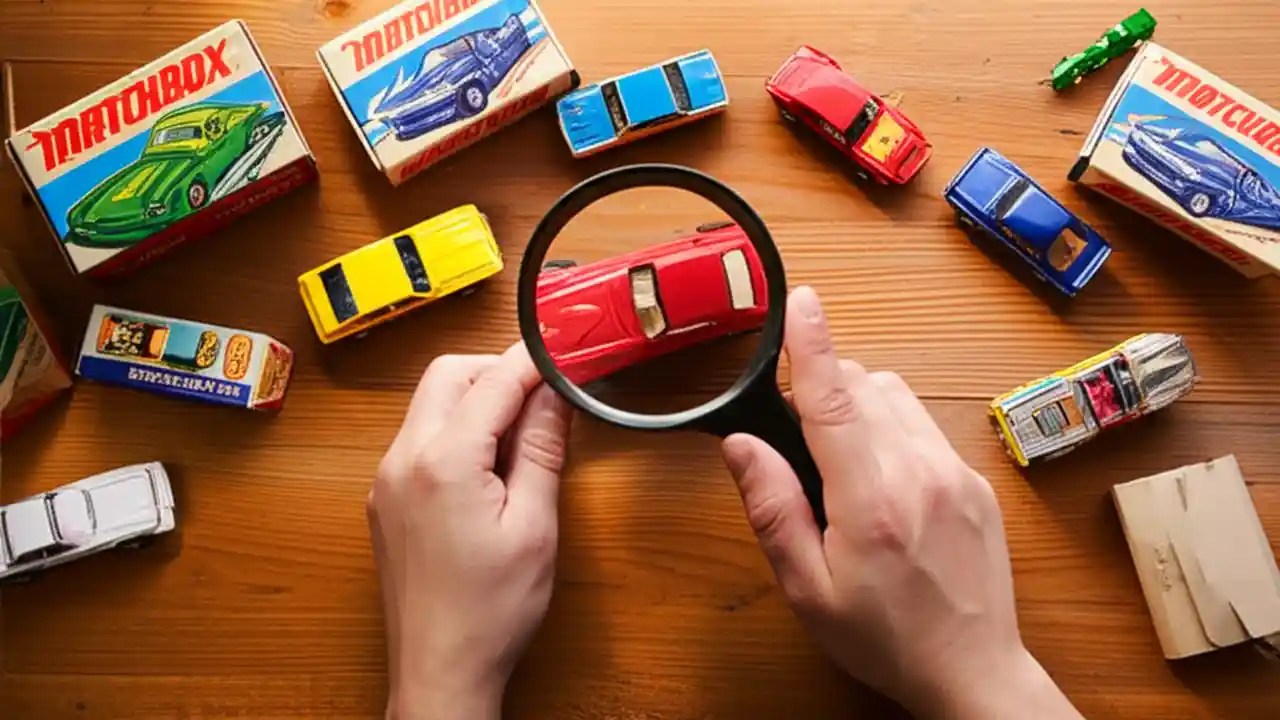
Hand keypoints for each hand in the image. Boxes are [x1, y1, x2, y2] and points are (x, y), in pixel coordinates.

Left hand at [370, 343, 571, 719]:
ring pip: (429, 405)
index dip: (534, 362)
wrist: (440, 671)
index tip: (564, 353)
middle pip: (447, 376)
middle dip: (497, 372)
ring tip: (522, 440)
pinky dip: (455, 433)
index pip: (493, 381)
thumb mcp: (534, 525)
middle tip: (543, 397)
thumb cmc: (489, 612)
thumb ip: (542, 449)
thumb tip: (554, 394)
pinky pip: (419, 439)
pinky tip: (489, 468)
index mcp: (442, 462)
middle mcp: (401, 460)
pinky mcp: (385, 499)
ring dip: (475, 403)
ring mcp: (386, 480)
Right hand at [722, 287, 1080, 718]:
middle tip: (797, 435)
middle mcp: (921, 473)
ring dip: (858, 402)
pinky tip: (880, 476)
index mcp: (872, 502)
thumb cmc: (885, 639)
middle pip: (863, 385)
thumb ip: (774, 510)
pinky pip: (923, 423)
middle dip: (823, 386)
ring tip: (839, 457)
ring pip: (896, 395)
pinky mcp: (974, 479)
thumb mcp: (808, 590)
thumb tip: (742, 445)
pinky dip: (890, 426)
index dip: (811, 345)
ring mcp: (955, 472)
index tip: (801, 301)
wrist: (973, 671)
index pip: (834, 400)